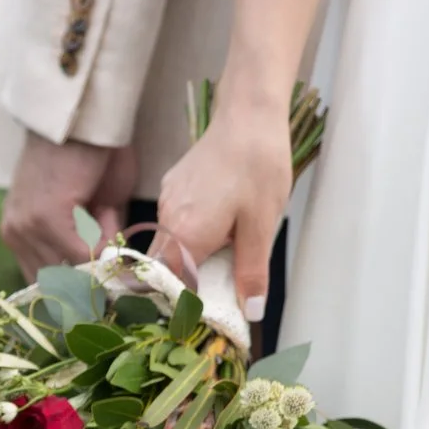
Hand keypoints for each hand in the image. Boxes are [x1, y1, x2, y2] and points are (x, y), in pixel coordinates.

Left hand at [1, 134, 136, 278]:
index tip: (110, 289)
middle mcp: (15, 236)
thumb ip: (93, 246)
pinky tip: (105, 209)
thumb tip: (109, 277)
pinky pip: (82, 253)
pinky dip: (104, 240)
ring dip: (101, 253)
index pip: (47, 287)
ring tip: (107, 213)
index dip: (81, 292)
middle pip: (60, 286)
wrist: (84, 113)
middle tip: (118, 253)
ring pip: (73, 272)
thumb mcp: (93, 212)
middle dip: (94, 277)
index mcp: (20, 236)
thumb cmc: (91, 155)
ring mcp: (26, 228)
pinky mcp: (44, 218)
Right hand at [152, 82, 293, 321]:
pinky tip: (221, 224)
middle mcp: (166, 219)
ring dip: (193, 256)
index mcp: (184, 235)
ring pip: (172, 243)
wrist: (250, 113)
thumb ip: (252, 272)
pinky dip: (193, 233)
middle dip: (188, 283)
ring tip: (225, 257)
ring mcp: (167, 200)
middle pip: (167, 267)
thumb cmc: (258, 166)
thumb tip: (251, 313)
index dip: (183, 304)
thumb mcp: (262, 226)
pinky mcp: (173, 185)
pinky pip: (176, 221)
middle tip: (217, 292)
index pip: (170, 285)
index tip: (201, 316)